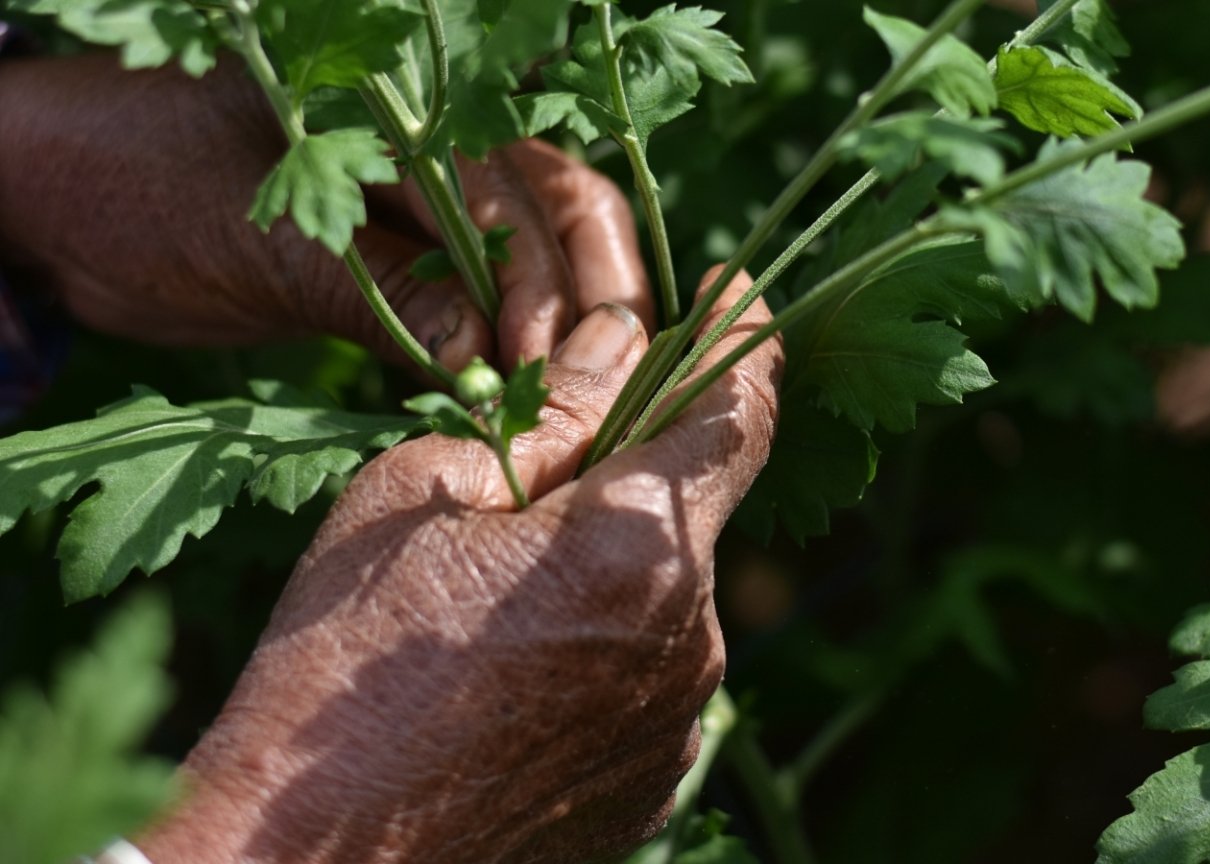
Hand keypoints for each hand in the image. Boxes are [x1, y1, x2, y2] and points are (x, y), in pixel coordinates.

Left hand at [0, 52, 647, 370]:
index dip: (546, 281)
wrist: (52, 204)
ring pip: (531, 258)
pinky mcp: (395, 262)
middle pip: (558, 213)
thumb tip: (486, 364)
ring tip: (570, 407)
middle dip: (586, 301)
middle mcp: (434, 147)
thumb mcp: (262, 240)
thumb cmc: (135, 188)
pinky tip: (520, 398)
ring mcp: (420, 204)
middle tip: (588, 394)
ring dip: (560, 329)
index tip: (544, 370)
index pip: (523, 187)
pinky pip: (475, 300)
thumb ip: (380, 291)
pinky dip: (503, 349)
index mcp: (406, 109)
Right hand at [133, 269, 780, 863]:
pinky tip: (508, 671)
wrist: (306, 862)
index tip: (734, 293)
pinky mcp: (653, 780)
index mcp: (636, 552)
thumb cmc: (336, 665)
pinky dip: (603, 645)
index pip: (737, 415)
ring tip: (490, 604)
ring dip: (608, 567)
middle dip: (629, 471)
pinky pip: (650, 675)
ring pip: (665, 595)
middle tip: (528, 476)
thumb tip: (623, 343)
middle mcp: (690, 640)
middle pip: (687, 510)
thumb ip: (549, 412)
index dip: (743, 341)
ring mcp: (677, 723)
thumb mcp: (419, 493)